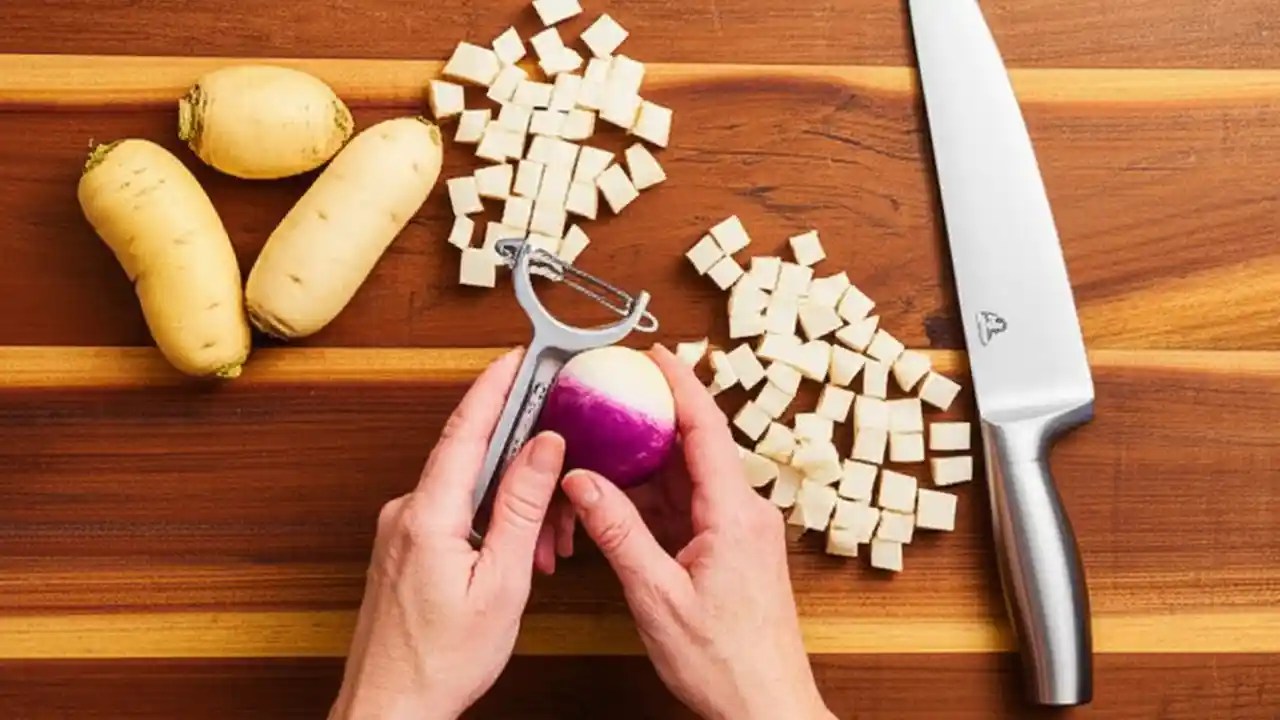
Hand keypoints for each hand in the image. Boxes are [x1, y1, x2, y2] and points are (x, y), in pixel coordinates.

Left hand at [329, 349, 565, 719]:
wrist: (389, 710)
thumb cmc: (442, 661)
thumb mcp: (502, 582)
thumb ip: (521, 506)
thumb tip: (542, 446)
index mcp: (429, 515)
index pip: (466, 429)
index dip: (495, 385)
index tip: (518, 355)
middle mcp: (405, 512)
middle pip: (470, 455)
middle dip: (520, 450)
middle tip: (561, 438)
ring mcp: (399, 529)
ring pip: (465, 488)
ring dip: (510, 499)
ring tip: (547, 541)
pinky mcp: (402, 547)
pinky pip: (452, 512)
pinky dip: (489, 519)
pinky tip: (515, 549)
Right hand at [561, 345, 834, 719]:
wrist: (766, 708)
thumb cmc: (724, 662)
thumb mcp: (657, 596)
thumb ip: (618, 532)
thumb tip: (582, 481)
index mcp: (735, 513)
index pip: (706, 428)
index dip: (679, 383)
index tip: (653, 353)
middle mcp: (744, 513)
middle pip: (693, 447)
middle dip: (649, 422)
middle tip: (607, 399)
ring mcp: (740, 531)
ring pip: (687, 480)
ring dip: (645, 468)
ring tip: (599, 449)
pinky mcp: (732, 550)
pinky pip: (689, 508)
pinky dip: (654, 501)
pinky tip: (619, 501)